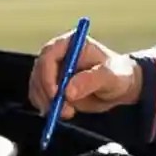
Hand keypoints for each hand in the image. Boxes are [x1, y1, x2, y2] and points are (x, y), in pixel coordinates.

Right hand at [28, 32, 142, 119]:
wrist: (119, 87)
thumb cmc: (117, 75)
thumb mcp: (110, 77)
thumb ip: (91, 80)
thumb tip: (68, 91)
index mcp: (72, 43)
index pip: (49, 54)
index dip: (47, 74)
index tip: (56, 94)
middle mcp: (58, 53)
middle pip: (39, 71)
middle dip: (46, 93)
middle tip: (60, 110)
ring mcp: (52, 69)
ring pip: (36, 86)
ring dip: (46, 102)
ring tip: (68, 112)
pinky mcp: (50, 84)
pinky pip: (39, 96)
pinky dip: (46, 107)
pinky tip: (64, 112)